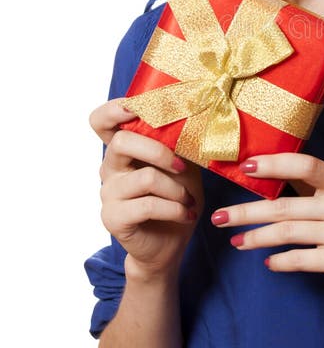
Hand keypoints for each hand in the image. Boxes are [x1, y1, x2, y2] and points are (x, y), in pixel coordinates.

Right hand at [90, 99, 203, 279]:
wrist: (173, 242)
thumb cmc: (178, 197)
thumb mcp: (185, 165)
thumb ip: (181, 143)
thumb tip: (197, 117)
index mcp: (124, 149)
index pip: (101, 121)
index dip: (114, 110)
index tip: (135, 106)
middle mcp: (110, 167)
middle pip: (121, 142)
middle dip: (159, 151)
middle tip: (183, 166)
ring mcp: (109, 193)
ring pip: (145, 177)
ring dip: (176, 189)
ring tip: (189, 200)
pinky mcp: (113, 218)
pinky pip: (147, 205)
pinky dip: (174, 208)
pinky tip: (186, 214)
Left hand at [210, 154, 323, 302]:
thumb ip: (309, 192)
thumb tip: (258, 180)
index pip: (306, 165)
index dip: (274, 164)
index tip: (244, 166)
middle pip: (285, 205)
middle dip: (246, 211)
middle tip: (219, 217)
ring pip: (287, 232)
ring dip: (255, 238)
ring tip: (235, 241)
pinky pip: (300, 259)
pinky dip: (279, 261)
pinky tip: (266, 262)